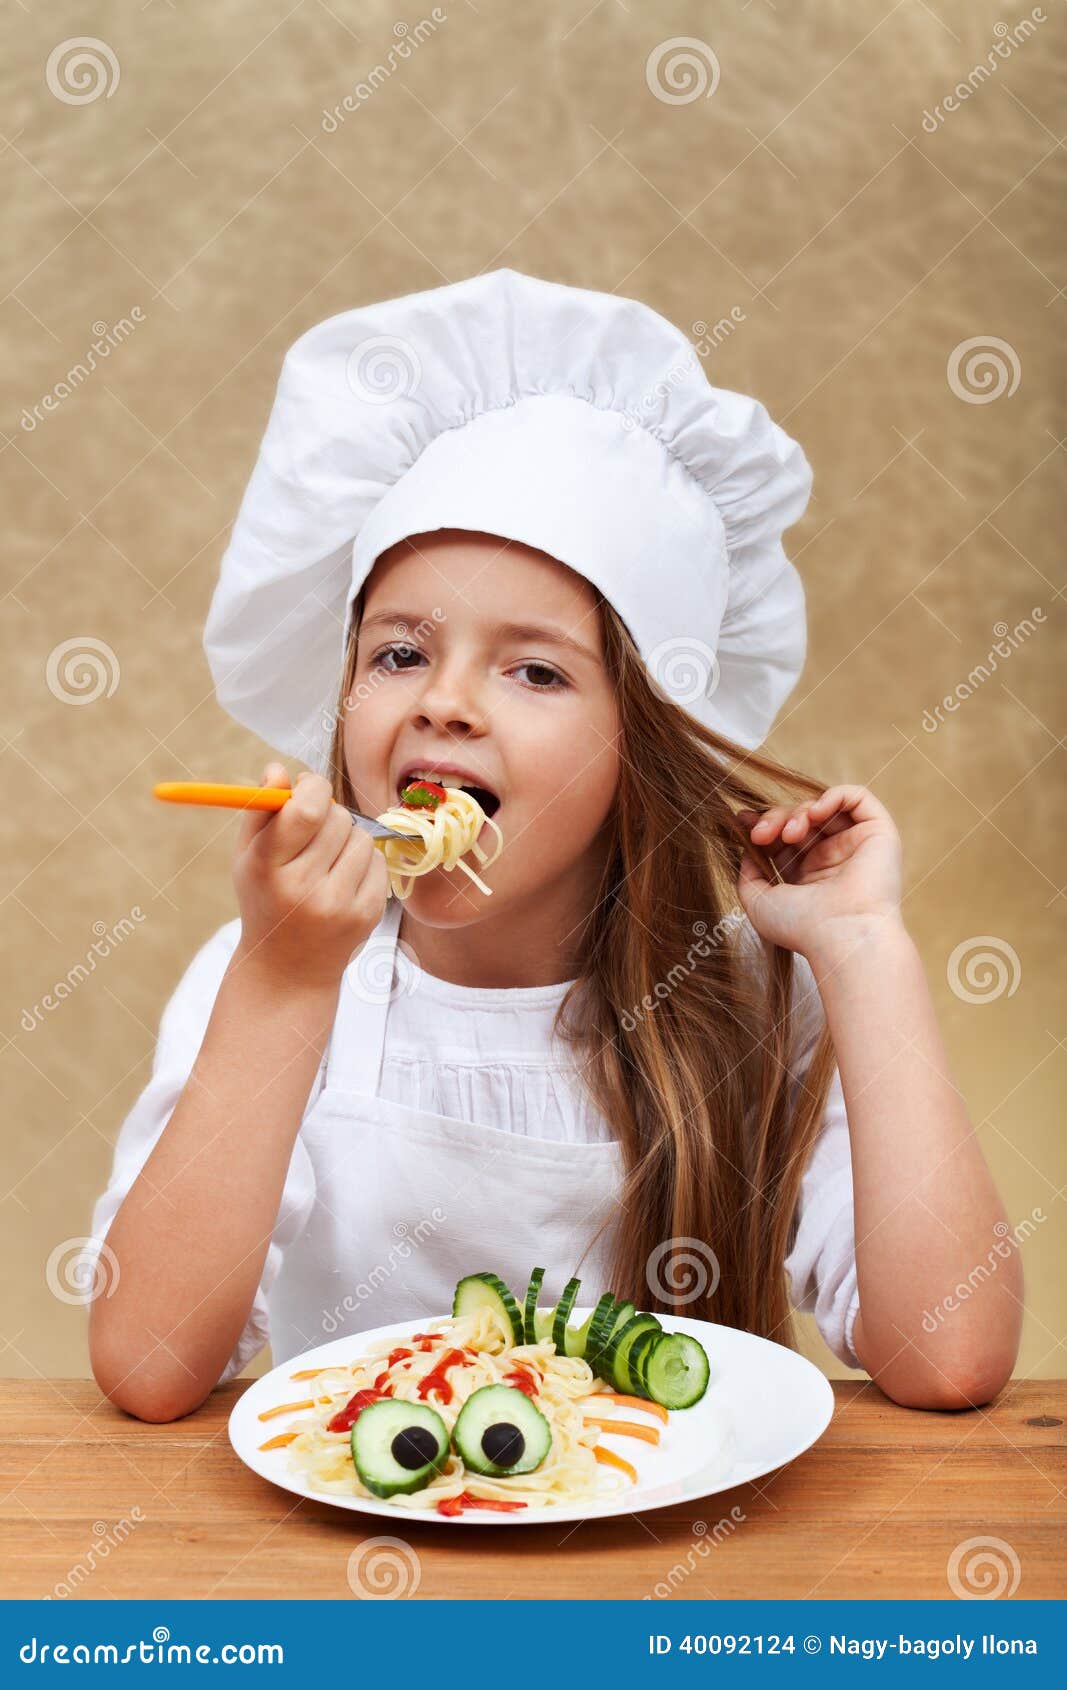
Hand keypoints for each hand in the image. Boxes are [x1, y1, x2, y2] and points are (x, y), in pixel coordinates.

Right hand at [231, 762, 388, 988]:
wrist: (288, 970)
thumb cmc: (265, 899)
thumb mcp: (249, 857)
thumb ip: (261, 809)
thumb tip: (279, 768)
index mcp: (268, 867)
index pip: (306, 810)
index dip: (313, 787)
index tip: (308, 787)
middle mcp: (304, 888)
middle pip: (338, 818)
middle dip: (328, 814)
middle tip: (314, 831)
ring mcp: (339, 905)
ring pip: (362, 838)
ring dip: (347, 839)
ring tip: (327, 861)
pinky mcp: (367, 915)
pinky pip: (378, 863)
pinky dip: (363, 864)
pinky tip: (343, 882)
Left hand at [736, 785, 903, 964]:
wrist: (843, 936)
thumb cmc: (803, 927)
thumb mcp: (760, 903)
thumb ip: (749, 875)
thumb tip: (747, 850)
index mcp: (809, 875)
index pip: (785, 837)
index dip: (764, 823)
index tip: (742, 821)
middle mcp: (833, 859)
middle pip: (799, 819)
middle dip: (775, 818)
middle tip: (760, 834)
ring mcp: (856, 845)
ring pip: (823, 807)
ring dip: (799, 811)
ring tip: (790, 833)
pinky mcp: (878, 833)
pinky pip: (857, 797)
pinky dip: (832, 796)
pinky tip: (815, 814)